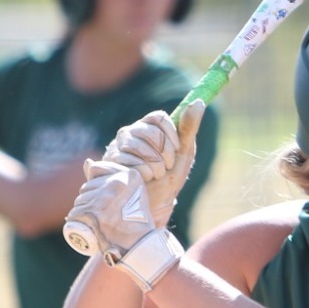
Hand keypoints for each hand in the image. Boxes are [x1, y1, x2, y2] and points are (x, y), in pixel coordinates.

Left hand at [66, 163, 159, 257]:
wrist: (139, 244)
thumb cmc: (134, 218)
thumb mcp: (129, 191)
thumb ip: (110, 174)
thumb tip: (86, 162)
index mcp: (129, 175)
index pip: (96, 168)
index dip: (96, 183)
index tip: (106, 198)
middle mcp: (117, 183)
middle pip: (87, 186)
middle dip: (90, 199)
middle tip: (103, 213)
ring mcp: (105, 197)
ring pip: (80, 200)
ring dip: (83, 211)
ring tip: (97, 221)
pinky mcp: (95, 212)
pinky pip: (75, 213)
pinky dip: (76, 221)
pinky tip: (86, 225)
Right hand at [89, 101, 203, 230]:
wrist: (153, 205)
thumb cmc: (169, 178)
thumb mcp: (184, 153)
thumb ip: (189, 127)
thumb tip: (198, 102)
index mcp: (148, 127)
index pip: (158, 117)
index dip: (171, 134)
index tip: (177, 149)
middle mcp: (130, 133)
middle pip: (150, 132)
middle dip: (165, 153)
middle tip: (166, 166)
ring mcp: (118, 146)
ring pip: (140, 147)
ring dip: (155, 166)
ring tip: (155, 175)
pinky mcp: (110, 161)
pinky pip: (130, 161)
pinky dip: (143, 173)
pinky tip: (142, 180)